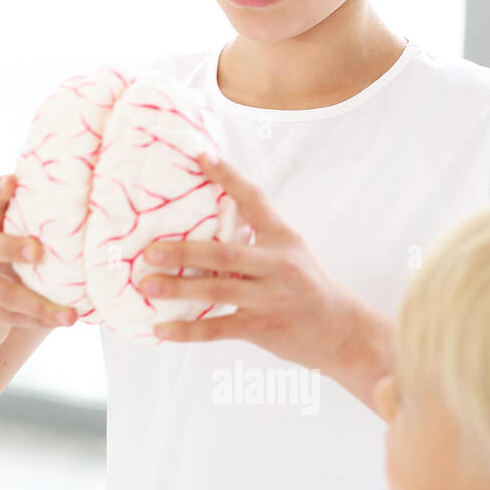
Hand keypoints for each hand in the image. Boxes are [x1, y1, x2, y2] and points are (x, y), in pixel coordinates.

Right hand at [0, 175, 77, 350]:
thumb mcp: (9, 248)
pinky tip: (65, 322)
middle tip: (37, 250)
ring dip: (42, 305)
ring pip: (10, 294)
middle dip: (12, 246)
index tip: (11, 179)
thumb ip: (33, 231)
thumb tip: (91, 211)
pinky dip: (42, 321)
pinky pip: (16, 318)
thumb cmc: (2, 272)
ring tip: (71, 316)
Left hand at [138, 152, 373, 378]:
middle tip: (148, 250)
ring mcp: (270, 297)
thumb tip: (209, 229)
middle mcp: (277, 264)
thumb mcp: (292, 255)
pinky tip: (161, 330)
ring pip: (217, 290)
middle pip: (224, 253)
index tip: (200, 156)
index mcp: (283, 239)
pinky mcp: (263, 328)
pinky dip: (187, 330)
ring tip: (146, 285)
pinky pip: (218, 328)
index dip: (227, 177)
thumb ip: (257, 240)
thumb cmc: (310, 290)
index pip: (254, 200)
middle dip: (183, 252)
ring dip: (178, 289)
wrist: (342, 332)